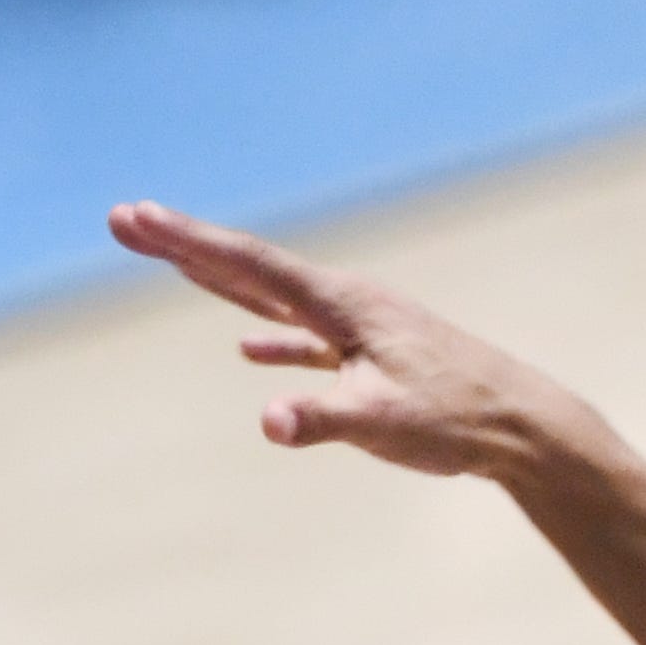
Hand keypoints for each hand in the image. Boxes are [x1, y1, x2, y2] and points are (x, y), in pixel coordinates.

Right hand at [107, 200, 609, 484]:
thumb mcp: (382, 423)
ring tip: (174, 259)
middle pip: (250, 269)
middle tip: (125, 220)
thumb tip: (268, 421)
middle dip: (186, 246)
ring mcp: (359, 330)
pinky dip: (272, 338)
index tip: (134, 218)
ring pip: (274, 298)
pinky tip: (249, 349)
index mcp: (341, 305)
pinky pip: (305, 340)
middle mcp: (345, 304)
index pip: (248, 266)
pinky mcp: (372, 360)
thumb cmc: (456, 420)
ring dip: (221, 280)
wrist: (520, 426)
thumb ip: (322, 420)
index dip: (187, 243)